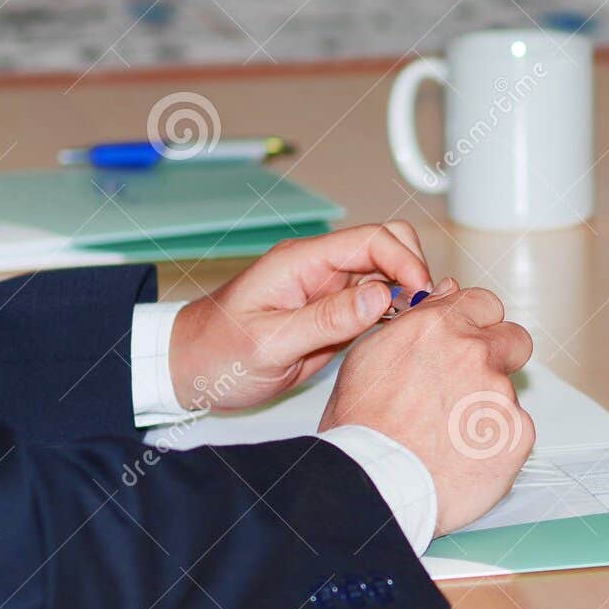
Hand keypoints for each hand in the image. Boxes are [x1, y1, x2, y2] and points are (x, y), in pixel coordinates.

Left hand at [169, 222, 432, 410]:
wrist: (187, 369)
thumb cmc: (216, 353)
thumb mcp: (270, 344)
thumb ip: (326, 321)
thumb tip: (382, 298)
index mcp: (302, 261)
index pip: (372, 239)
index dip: (405, 262)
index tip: (420, 295)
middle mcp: (320, 268)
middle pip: (387, 245)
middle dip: (413, 270)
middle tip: (420, 311)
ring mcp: (328, 289)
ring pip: (387, 274)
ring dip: (407, 292)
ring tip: (414, 325)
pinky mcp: (333, 313)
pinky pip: (375, 302)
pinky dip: (395, 312)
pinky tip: (398, 333)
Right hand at [318, 286, 534, 535]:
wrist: (372, 486)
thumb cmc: (361, 429)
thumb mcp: (370, 358)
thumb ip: (417, 321)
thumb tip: (446, 294)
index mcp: (438, 327)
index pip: (485, 304)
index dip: (477, 324)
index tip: (470, 341)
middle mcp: (475, 353)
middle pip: (513, 340)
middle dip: (498, 358)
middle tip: (468, 388)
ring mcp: (500, 393)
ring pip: (508, 391)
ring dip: (488, 406)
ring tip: (450, 435)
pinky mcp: (518, 433)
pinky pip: (515, 430)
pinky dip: (495, 442)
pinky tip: (463, 457)